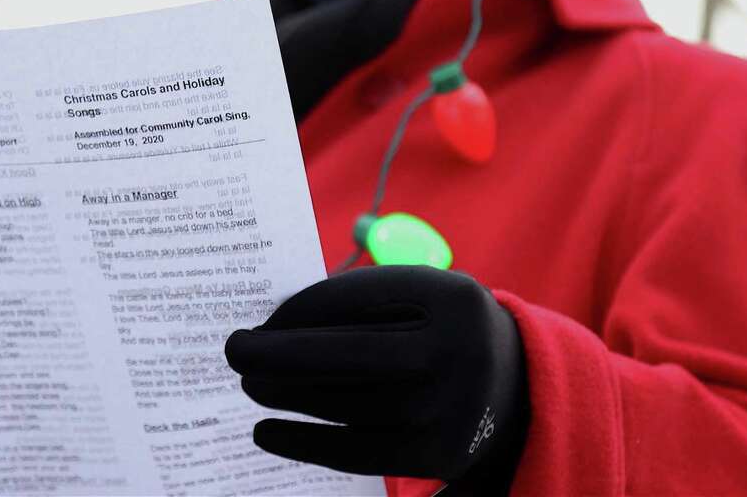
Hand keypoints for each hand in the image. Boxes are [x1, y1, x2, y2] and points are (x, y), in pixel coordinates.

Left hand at [225, 265, 527, 485]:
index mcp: (447, 296)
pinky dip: (301, 441)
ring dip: (284, 394)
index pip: (352, 298)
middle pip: (345, 354)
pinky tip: (267, 430)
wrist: (512, 388)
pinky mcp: (432, 454)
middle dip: (278, 353)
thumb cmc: (438, 328)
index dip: (297, 310)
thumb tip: (273, 325)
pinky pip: (351, 451)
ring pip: (341, 403)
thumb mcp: (419, 292)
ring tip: (251, 383)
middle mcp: (452, 353)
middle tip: (234, 350)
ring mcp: (445, 409)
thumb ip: (359, 298)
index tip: (261, 319)